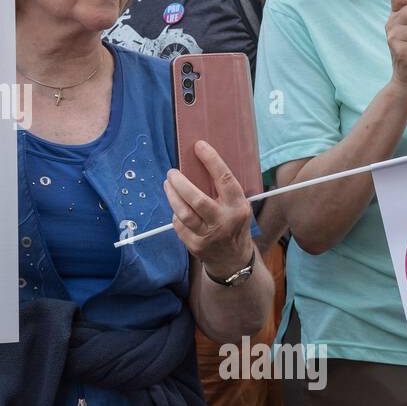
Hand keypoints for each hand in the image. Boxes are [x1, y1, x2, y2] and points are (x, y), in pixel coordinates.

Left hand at [163, 143, 254, 278]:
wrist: (234, 260)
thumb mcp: (238, 206)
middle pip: (197, 199)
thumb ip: (223, 190)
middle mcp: (225, 221)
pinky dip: (176, 214)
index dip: (211, 161)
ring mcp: (209, 236)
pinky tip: (176, 207)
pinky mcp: (196, 246)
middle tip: (172, 172)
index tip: (199, 146)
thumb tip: (200, 162)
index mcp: (238, 207)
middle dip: (180, 183)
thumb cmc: (234, 224)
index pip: (225, 180)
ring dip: (172, 196)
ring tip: (168, 184)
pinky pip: (179, 226)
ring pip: (184, 214)